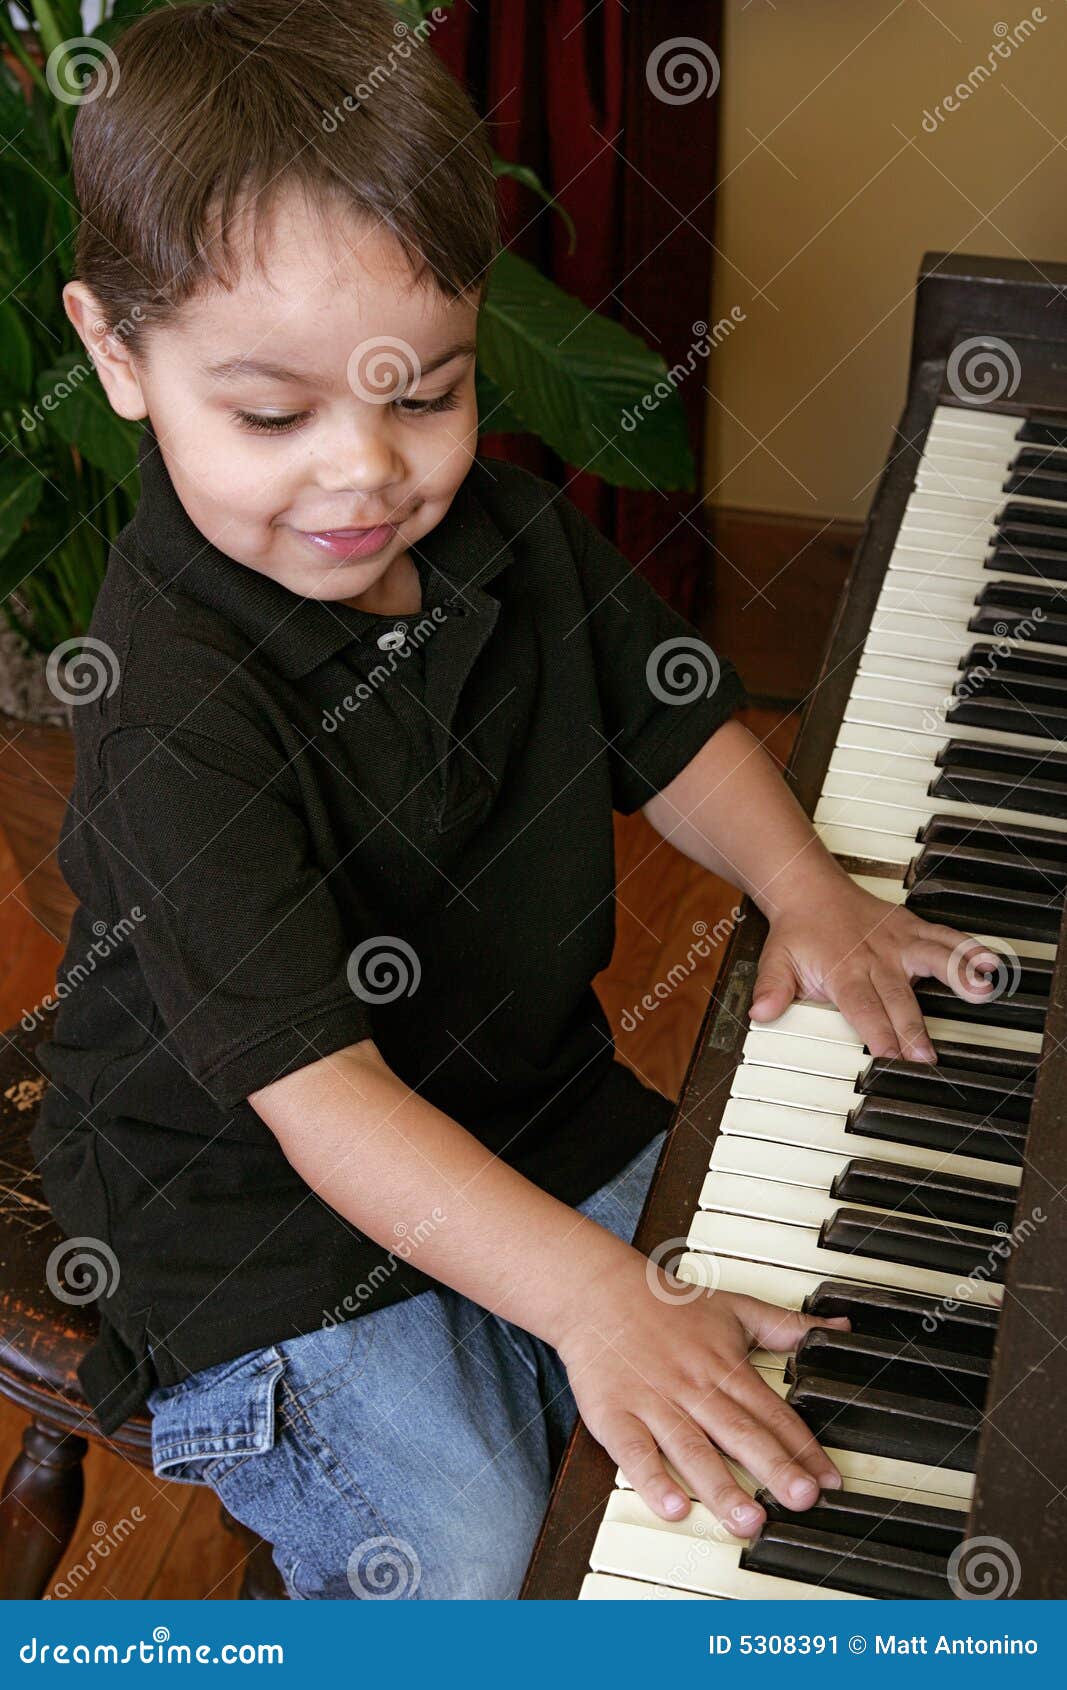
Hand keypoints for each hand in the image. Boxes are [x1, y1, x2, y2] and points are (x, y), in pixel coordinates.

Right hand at [556, 1253, 849, 1536]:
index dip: (803, 1448)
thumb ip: (787, 1326)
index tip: (829, 1481)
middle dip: (772, 1467)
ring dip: (720, 1486)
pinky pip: (635, 1452)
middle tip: (801, 1499)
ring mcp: (654, 1403)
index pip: (772, 1412)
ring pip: (691, 1449)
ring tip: (747, 1520)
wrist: (597, 1290)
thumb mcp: (734, 1308)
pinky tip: (673, 1506)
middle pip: (738, 1432)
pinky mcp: (615, 1415)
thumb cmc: (667, 1305)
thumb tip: (839, 1329)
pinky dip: (653, 1480)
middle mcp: (694, 1387)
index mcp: (725, 1366)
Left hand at [749, 873, 1002, 1063]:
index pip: (862, 1008)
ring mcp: (898, 942)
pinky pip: (946, 938)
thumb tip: (761, 1011)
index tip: (890, 1058)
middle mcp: (875, 957)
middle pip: (899, 996)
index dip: (878, 1033)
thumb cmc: (798, 933)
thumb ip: (772, 989)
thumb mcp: (775, 961)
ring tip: (979, 991)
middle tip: (927, 1055)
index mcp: (843, 971)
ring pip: (932, 958)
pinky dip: (970, 949)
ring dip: (957, 975)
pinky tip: (991, 965)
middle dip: (913, 1027)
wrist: (809, 890)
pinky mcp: (913, 930)